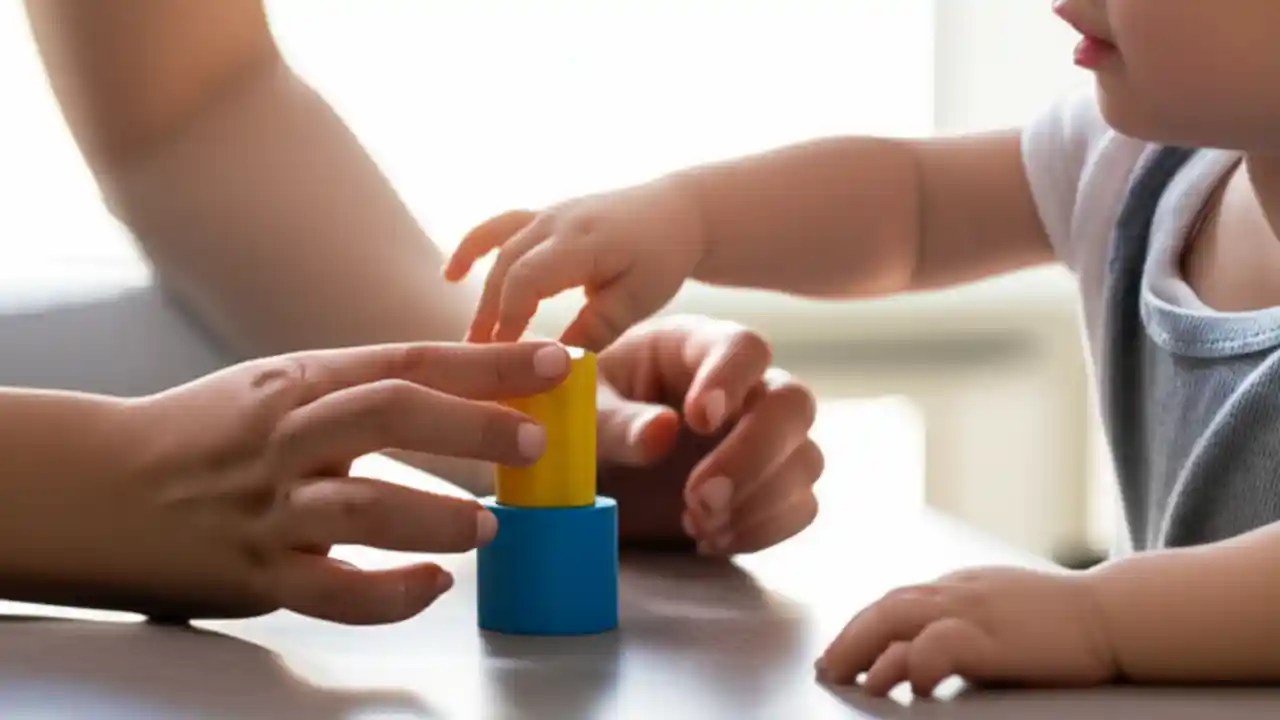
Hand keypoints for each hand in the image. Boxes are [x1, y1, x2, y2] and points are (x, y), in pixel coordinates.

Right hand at [89, 341, 571, 623]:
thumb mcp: (281, 388)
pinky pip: (334, 593)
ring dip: (438, 518)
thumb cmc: (209, 433)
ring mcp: (270, 508)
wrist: (99, 487)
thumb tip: (467, 394)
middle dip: (472, 425)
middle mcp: (287, 439)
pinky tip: (435, 585)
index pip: (409, 361)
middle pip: (389, 415)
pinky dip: (393, 594)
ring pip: (363, 508)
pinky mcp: (256, 575)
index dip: (490, 363)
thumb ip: (362, 390)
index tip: (557, 362)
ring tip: (491, 527)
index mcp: (302, 383)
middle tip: (535, 441)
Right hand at [442, 177, 705, 349]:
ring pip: (497, 251)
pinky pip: (499, 227)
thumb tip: (556, 364)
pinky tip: (451, 275)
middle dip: (489, 317)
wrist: (678, 212)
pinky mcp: (543, 216)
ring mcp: (546, 214)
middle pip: (505, 269)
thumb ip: (596, 328)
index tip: (500, 360)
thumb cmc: (662, 259)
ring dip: (480, 294)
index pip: (525, 281)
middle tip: (479, 363)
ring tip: (470, 337)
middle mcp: (556, 221)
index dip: (507, 321)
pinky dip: (473, 248)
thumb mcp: (637, 300)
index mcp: (581, 242)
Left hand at [590, 315, 822, 554]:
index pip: (743, 345)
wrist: (589, 475)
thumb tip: (662, 432)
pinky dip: (761, 529)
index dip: (733, 378)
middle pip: (792, 403)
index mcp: (694, 348)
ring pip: (805, 459)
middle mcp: (744, 388)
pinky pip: (800, 507)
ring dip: (758, 499)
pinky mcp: (769, 487)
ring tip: (694, 522)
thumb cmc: (583, 424)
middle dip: (755, 453)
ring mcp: (765, 438)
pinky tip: (708, 537)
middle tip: (698, 496)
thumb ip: (616, 422)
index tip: (701, 420)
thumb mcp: (582, 418)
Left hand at [817, 566, 1118, 696]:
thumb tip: (927, 661)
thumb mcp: (1004, 616)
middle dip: (849, 638)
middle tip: (826, 669)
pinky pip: (937, 643)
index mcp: (960, 586)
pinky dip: (914, 660)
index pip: (897, 601)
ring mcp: (973, 609)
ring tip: (844, 677)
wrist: (1118, 615)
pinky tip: (906, 683)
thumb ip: (965, 629)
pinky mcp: (992, 636)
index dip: (862, 627)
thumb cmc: (1065, 623)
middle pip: (884, 607)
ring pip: (896, 617)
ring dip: (862, 647)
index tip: (840, 653)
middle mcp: (957, 591)